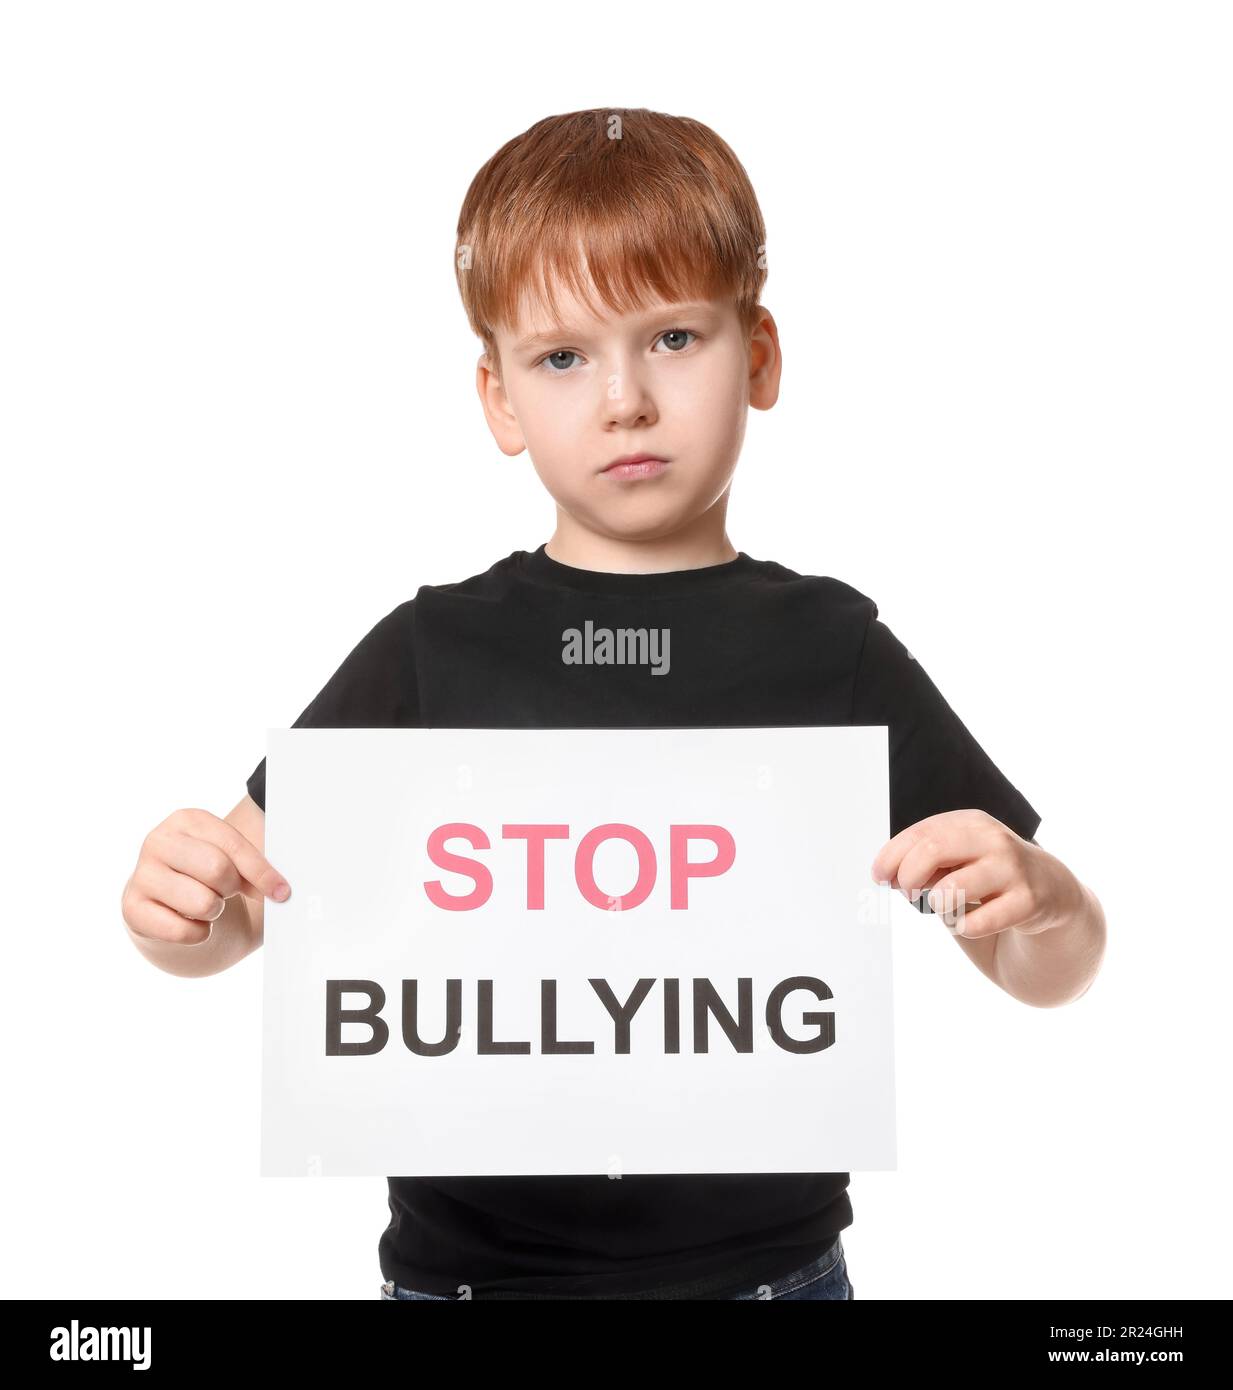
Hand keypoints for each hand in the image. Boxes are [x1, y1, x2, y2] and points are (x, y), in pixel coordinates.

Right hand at [122, 808, 290, 945]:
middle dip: (232, 889)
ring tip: (205, 903)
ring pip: (203, 903)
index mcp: (187, 820)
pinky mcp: (132, 908)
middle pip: (217, 870)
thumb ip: (254, 866)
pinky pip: (182, 931)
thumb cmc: (206, 876)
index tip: (282, 892)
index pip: (234, 845)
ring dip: (215, 911)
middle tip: (226, 892)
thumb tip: (281, 889)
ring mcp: (141, 874)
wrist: (166, 904)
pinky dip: (198, 934)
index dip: (262, 872)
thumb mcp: (230, 859)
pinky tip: (190, 921)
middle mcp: (158, 841)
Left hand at [869, 809, 1084, 938]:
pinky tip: (972, 921)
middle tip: (907, 893)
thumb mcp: (959, 857)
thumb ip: (924, 860)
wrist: (1051, 891)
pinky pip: (975, 922)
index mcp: (971, 823)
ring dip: (938, 905)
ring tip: (947, 907)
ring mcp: (1012, 869)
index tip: (878, 875)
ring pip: (950, 890)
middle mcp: (993, 839)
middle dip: (908, 876)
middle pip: (931, 850)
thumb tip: (884, 874)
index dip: (891, 856)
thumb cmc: (990, 874)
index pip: (920, 833)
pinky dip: (963, 927)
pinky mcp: (1028, 902)